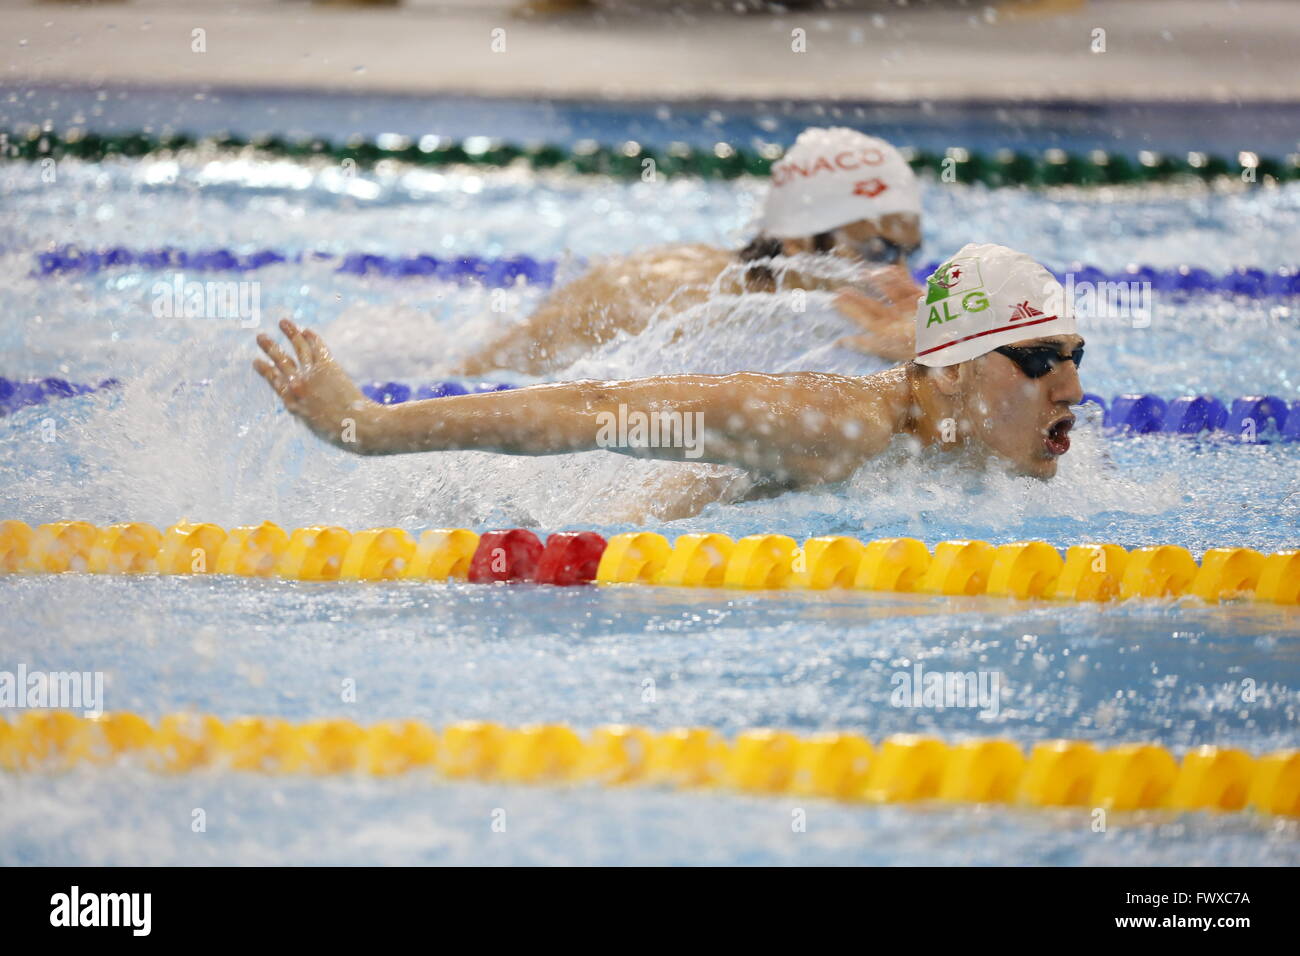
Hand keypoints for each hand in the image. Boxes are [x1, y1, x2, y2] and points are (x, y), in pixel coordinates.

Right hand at [254, 319, 376, 449]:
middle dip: (270, 347)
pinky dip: (311, 337)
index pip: (274, 381)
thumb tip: (305, 408)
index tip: (257, 361)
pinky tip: (306, 330)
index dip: (265, 369)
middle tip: (261, 337)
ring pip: (298, 348)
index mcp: (292, 404)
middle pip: (281, 361)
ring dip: (290, 333)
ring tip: (283, 322)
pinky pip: (317, 347)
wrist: (357, 426)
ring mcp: (312, 375)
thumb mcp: (314, 427)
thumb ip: (306, 413)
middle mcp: (298, 386)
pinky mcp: (327, 367)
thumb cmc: (340, 433)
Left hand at [834, 265, 920, 361]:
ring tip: (864, 273)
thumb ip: (862, 343)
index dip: (849, 310)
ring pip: (889, 293)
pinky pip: (907, 285)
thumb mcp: (883, 345)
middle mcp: (896, 321)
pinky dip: (897, 277)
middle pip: (872, 307)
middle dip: (857, 298)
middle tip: (840, 289)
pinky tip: (885, 271)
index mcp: (887, 334)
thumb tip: (837, 343)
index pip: (864, 319)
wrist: (942, 338)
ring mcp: (909, 309)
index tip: (833, 299)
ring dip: (877, 283)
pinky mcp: (922, 299)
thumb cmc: (911, 345)